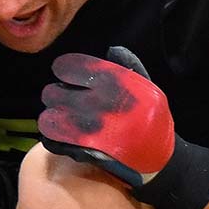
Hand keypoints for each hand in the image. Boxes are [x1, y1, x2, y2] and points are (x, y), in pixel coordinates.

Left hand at [38, 47, 174, 187]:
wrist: (159, 159)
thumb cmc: (153, 120)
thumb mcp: (149, 89)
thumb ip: (129, 67)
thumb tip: (112, 49)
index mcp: (113, 83)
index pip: (70, 67)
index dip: (63, 68)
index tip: (65, 74)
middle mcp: (98, 103)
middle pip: (54, 92)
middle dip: (56, 94)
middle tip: (63, 98)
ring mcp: (89, 129)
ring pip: (49, 117)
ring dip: (52, 116)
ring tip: (61, 117)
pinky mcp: (84, 152)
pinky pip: (53, 140)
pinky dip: (52, 136)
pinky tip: (60, 134)